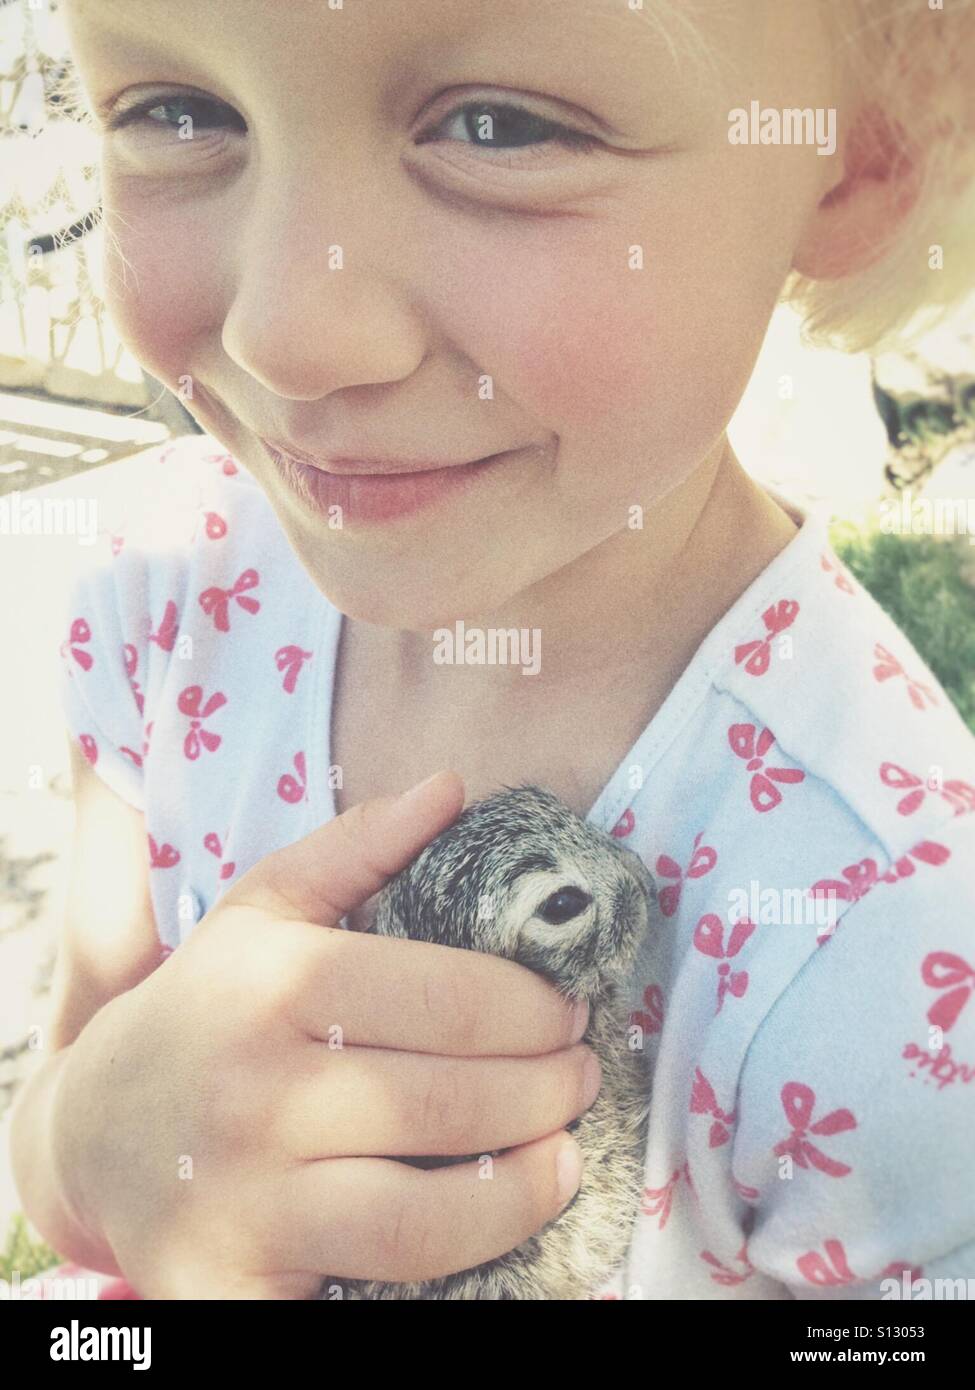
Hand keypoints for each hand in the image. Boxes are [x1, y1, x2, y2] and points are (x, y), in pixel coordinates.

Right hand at [52, 772, 597, 1298]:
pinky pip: (378, 1288)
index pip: (446, 995)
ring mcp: (244, 1200)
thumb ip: (355, 847)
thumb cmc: (205, 1008)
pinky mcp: (234, 1288)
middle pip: (450, 1100)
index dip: (533, 1007)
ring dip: (525, 1186)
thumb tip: (452, 786)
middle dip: (549, 1089)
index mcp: (272, 984)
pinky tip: (499, 1220)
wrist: (91, 1133)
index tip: (569, 1008)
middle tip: (582, 1074)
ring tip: (566, 1153)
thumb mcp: (259, 910)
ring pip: (426, 1216)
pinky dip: (458, 1263)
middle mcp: (255, 1092)